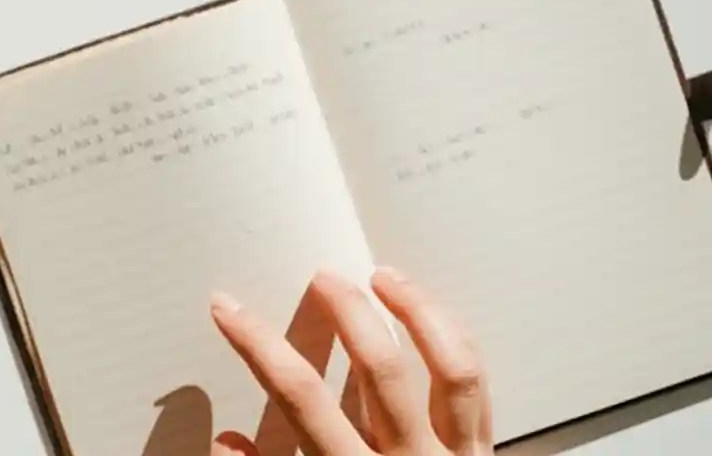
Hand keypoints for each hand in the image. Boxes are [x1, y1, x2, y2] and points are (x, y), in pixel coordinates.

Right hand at [210, 269, 492, 455]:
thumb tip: (228, 444)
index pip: (300, 398)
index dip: (259, 345)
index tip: (228, 308)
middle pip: (381, 370)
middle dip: (348, 313)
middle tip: (321, 277)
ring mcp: (457, 455)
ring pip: (451, 369)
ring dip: (418, 313)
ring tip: (384, 276)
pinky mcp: (487, 452)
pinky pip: (477, 384)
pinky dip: (453, 338)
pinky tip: (428, 313)